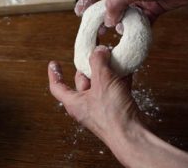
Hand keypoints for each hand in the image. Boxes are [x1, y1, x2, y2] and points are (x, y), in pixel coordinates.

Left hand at [48, 46, 187, 167]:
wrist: (133, 136)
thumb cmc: (112, 115)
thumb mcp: (102, 82)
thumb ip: (98, 63)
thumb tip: (98, 50)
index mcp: (75, 102)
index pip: (58, 87)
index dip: (54, 74)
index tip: (54, 63)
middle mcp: (86, 105)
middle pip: (83, 81)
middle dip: (90, 66)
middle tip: (96, 51)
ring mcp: (102, 107)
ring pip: (102, 83)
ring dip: (107, 70)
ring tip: (113, 55)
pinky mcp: (116, 108)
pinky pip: (115, 89)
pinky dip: (120, 78)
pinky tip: (126, 67)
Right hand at [75, 0, 187, 27]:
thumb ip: (117, 3)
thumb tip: (107, 20)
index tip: (79, 11)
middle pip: (111, 2)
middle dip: (103, 15)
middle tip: (96, 28)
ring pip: (124, 13)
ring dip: (120, 22)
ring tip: (115, 31)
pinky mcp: (152, 6)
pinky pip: (139, 19)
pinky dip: (135, 26)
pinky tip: (130, 32)